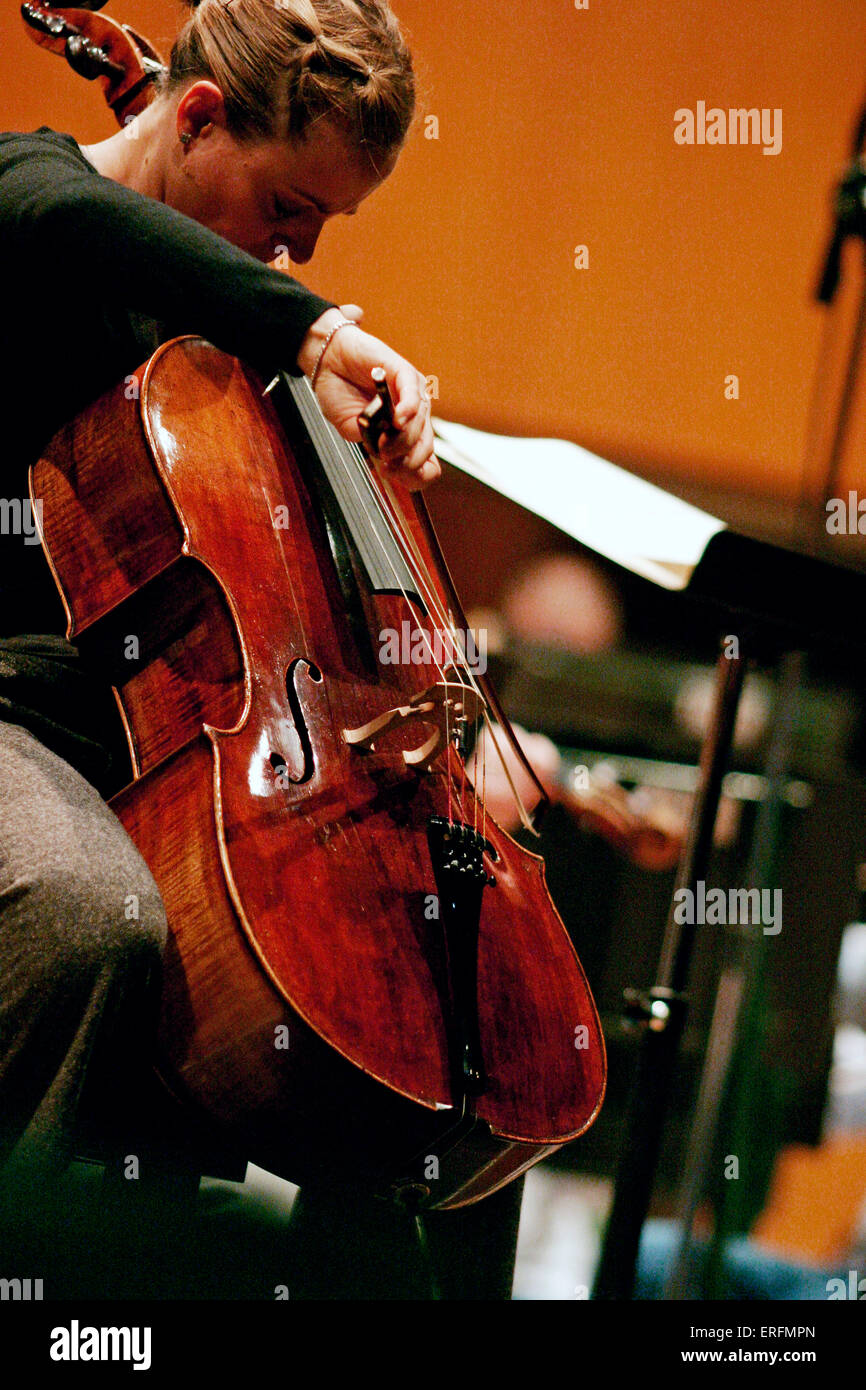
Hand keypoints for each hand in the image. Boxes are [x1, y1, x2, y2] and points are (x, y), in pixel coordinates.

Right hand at [297, 307, 439, 490]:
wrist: (326, 361)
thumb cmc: (339, 393)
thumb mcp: (352, 431)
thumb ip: (372, 444)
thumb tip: (389, 457)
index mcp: (405, 433)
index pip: (427, 462)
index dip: (416, 475)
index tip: (394, 476)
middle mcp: (414, 416)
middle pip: (426, 447)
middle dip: (407, 462)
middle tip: (386, 462)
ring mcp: (413, 395)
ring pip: (419, 426)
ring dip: (401, 440)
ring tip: (381, 441)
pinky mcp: (405, 374)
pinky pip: (413, 397)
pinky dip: (407, 411)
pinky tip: (396, 420)